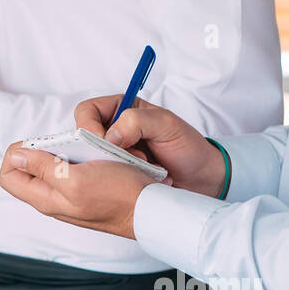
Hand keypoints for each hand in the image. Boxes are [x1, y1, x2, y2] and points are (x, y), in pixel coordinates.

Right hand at [77, 96, 226, 197]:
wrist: (203, 178)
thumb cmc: (188, 147)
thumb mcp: (166, 125)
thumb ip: (136, 121)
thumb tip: (109, 137)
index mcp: (121, 109)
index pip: (87, 111)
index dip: (89, 126)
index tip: (105, 142)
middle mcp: (114, 130)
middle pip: (85, 138)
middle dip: (104, 151)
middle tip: (131, 158)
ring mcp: (115, 154)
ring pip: (93, 161)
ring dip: (116, 166)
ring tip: (143, 167)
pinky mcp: (119, 175)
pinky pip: (105, 179)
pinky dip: (123, 180)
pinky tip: (143, 178)